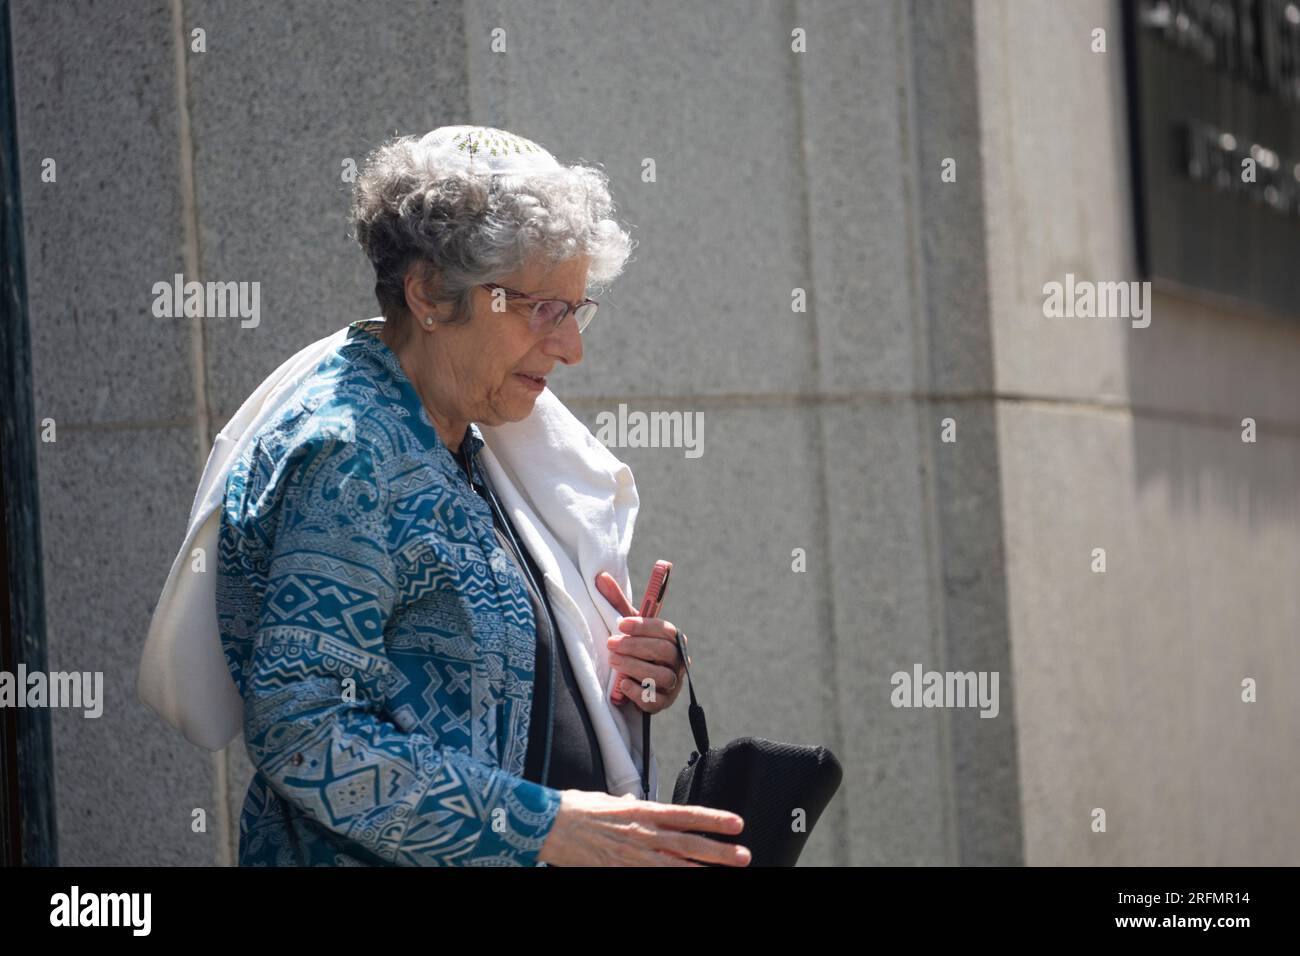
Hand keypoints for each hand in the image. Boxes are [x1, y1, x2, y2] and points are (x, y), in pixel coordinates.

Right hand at [537, 789, 749, 866]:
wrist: (550, 825)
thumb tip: (641, 804)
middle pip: (689, 844)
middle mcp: (643, 834)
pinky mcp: (621, 871)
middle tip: (743, 856)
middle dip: (719, 851)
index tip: (736, 823)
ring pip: (676, 866)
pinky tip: (686, 880)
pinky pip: (652, 879)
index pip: (687, 814)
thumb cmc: (578, 809)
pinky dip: (671, 880)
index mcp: (643, 811)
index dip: (714, 819)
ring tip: (725, 872)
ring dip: (701, 871)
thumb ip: (632, 806)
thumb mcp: (611, 800)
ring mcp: (633, 856)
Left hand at [594, 571, 689, 712]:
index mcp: (672, 638)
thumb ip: (617, 603)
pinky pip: (655, 699)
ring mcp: (673, 682)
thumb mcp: (628, 627)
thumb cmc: (634, 647)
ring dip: (635, 667)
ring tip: (614, 662)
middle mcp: (677, 659)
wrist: (638, 682)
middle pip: (663, 651)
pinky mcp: (664, 702)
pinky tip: (623, 685)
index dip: (644, 626)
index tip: (621, 623)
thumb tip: (600, 576)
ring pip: (661, 675)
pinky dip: (639, 692)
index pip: (664, 629)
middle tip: (611, 644)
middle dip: (635, 646)